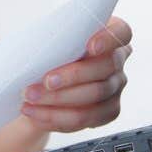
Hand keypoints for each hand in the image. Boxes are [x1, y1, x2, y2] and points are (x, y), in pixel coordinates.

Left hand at [20, 16, 132, 132]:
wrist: (41, 79)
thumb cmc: (48, 51)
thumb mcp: (49, 38)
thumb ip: (54, 38)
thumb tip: (34, 47)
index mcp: (110, 33)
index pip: (121, 32)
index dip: (108, 39)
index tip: (89, 46)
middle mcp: (118, 61)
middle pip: (105, 68)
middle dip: (72, 76)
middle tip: (45, 80)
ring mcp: (115, 88)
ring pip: (93, 97)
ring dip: (58, 99)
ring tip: (30, 97)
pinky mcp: (106, 112)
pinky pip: (84, 119)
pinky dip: (56, 117)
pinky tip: (34, 112)